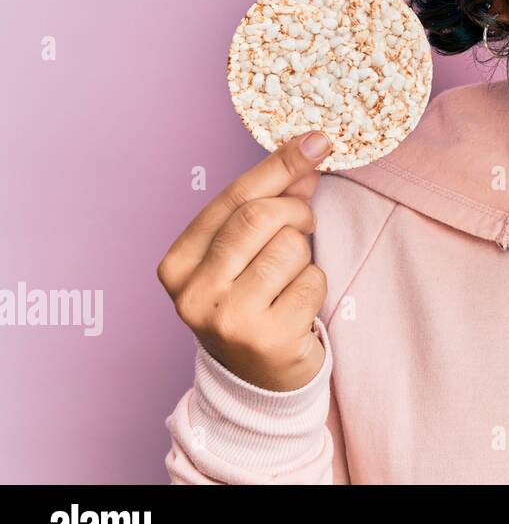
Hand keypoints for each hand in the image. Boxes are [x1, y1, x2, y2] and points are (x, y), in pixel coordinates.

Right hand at [156, 130, 332, 390]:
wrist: (259, 382)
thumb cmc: (251, 303)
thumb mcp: (245, 253)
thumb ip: (267, 204)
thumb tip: (309, 152)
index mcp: (177, 264)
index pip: (233, 198)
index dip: (280, 165)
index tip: (316, 141)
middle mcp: (193, 293)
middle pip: (261, 217)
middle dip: (296, 211)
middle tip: (305, 225)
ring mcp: (227, 319)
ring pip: (290, 247)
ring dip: (304, 256)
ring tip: (289, 280)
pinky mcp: (266, 339)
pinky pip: (312, 281)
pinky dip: (314, 285)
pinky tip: (296, 307)